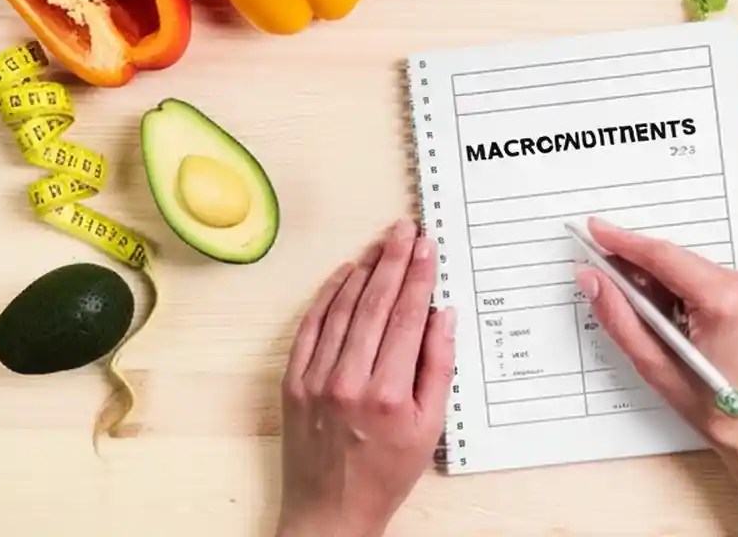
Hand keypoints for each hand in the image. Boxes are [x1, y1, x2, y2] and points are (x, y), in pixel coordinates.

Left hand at [277, 219, 455, 536]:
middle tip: (404, 229)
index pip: (408, 317)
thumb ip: (439, 367)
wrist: (331, 511)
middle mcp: (349, 380)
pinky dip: (328, 295)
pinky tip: (345, 273)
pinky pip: (311, 326)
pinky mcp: (293, 381)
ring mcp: (316, 379)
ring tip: (381, 242)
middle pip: (375, 303)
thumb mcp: (431, 427)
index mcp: (390, 393)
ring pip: (342, 308)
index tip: (427, 247)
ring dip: (364, 270)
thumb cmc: (386, 473)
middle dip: (393, 260)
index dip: (419, 276)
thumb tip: (444, 315)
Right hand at [575, 217, 737, 536]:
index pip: (663, 257)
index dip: (623, 241)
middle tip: (595, 270)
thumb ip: (618, 316)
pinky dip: (670, 289)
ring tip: (627, 304)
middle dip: (632, 263)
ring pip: (682, 268)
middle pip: (672, 259)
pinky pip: (695, 279)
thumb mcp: (653, 364)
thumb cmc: (711, 406)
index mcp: (723, 300)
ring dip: (651, 280)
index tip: (593, 229)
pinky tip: (655, 312)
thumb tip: (591, 277)